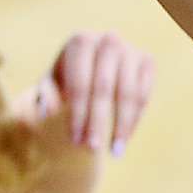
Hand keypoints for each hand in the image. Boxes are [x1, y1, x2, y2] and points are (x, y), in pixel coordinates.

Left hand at [32, 31, 153, 154]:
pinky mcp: (147, 61)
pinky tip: (124, 138)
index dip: (77, 115)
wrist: (94, 58)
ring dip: (122, 125)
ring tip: (114, 151)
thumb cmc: (67, 74)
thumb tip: (46, 111)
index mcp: (80, 41)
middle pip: (103, 89)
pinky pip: (143, 95)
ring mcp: (131, 49)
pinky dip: (135, 119)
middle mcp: (108, 40)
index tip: (75, 141)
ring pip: (128, 94)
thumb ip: (45, 95)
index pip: (79, 84)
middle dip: (97, 122)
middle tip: (92, 149)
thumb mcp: (50, 83)